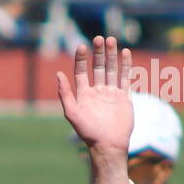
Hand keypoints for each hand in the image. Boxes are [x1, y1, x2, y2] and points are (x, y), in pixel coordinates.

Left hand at [56, 36, 132, 160]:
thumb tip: (58, 74)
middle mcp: (98, 92)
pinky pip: (125, 77)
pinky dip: (125, 65)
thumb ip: (65, 94)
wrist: (108, 145)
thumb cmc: (88, 131)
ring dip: (111, 55)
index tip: (81, 46)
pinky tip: (125, 52)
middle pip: (98, 67)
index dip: (81, 59)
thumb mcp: (72, 112)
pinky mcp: (124, 97)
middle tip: (99, 38)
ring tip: (111, 40)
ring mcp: (111, 93)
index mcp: (84, 95)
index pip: (81, 72)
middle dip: (98, 53)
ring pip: (111, 69)